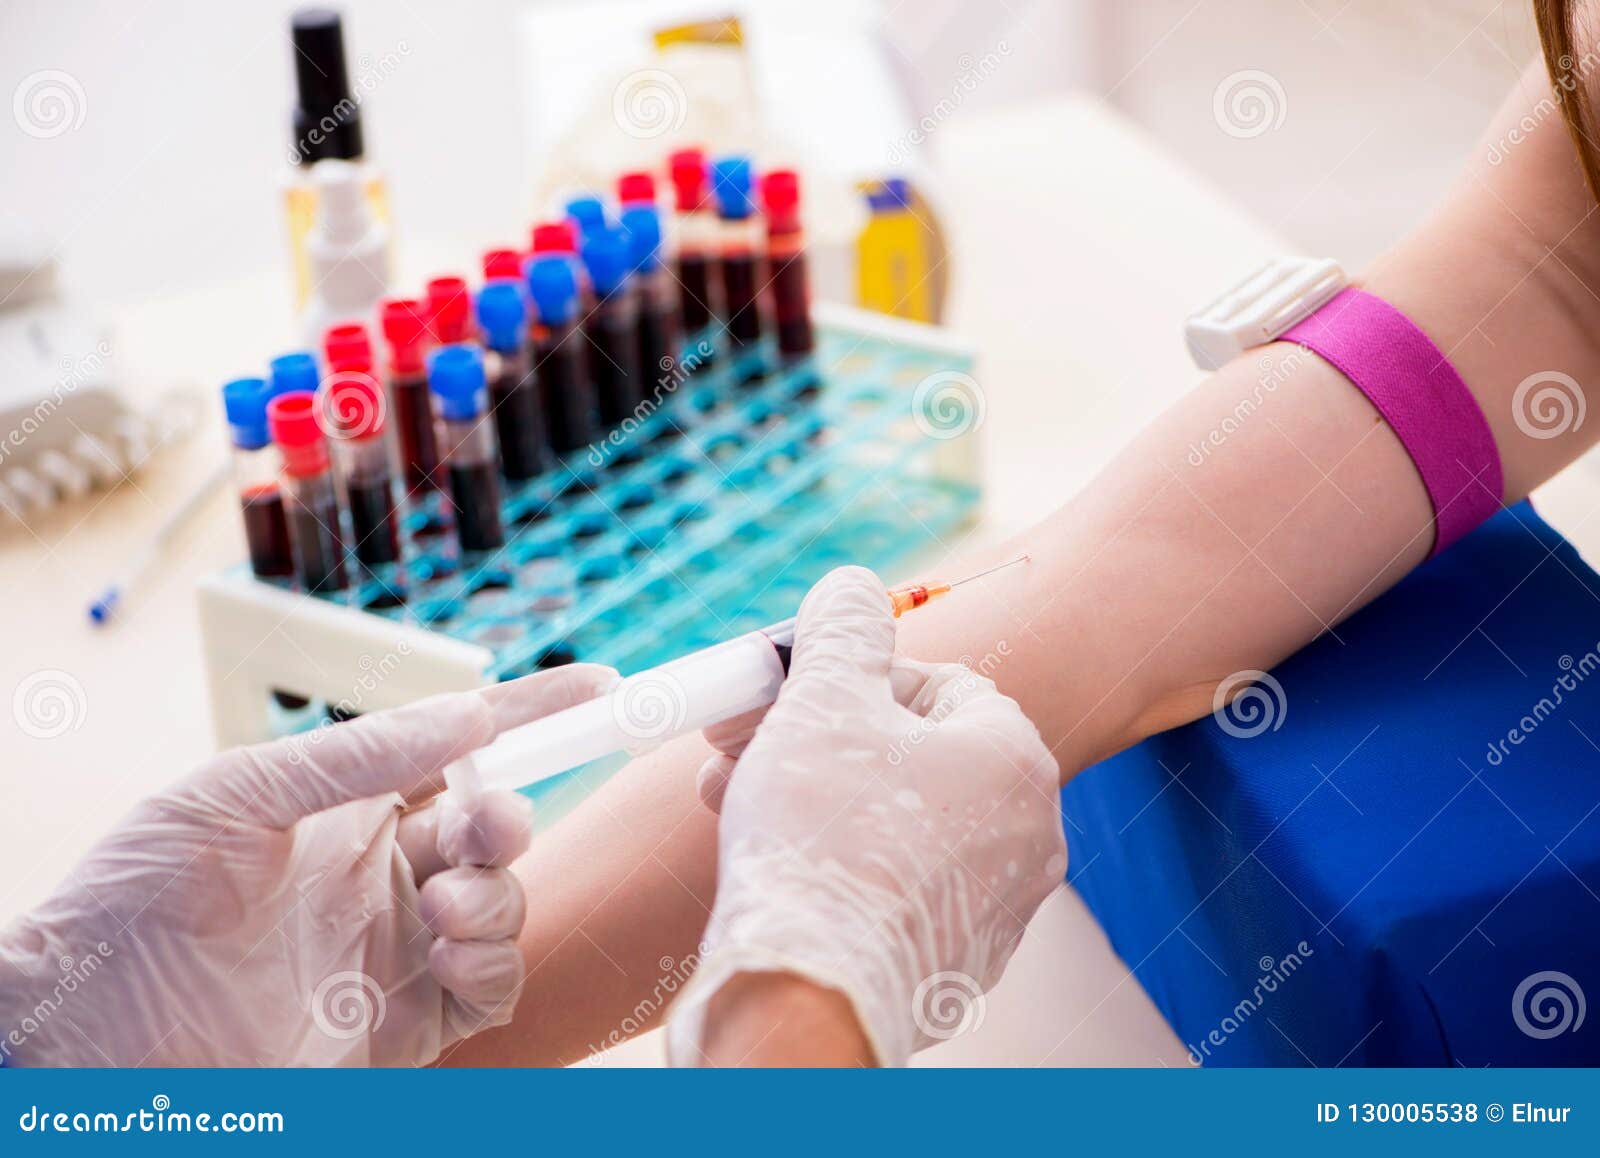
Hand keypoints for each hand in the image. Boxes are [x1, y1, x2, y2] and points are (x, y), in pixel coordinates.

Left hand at [0, 665, 614, 1066]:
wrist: (82, 1040)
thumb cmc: (134, 898)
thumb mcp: (235, 796)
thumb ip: (359, 757)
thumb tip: (471, 713)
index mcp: (345, 806)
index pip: (456, 749)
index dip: (530, 715)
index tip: (596, 687)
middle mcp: (380, 874)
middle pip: (491, 828)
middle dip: (509, 815)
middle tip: (491, 821)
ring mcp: (396, 950)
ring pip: (503, 904)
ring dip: (498, 894)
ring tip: (442, 905)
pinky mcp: (403, 1025)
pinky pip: (490, 987)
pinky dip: (494, 962)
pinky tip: (450, 953)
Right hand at [667, 566, 1066, 1065]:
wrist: (806, 994)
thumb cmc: (823, 836)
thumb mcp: (823, 701)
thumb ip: (843, 630)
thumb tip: (852, 584)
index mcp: (1016, 762)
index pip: (943, 686)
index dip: (857, 679)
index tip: (791, 692)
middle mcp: (1028, 838)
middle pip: (913, 757)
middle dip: (818, 738)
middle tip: (740, 738)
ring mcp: (996, 910)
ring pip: (898, 824)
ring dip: (815, 797)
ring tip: (728, 795)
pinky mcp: (953, 965)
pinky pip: (895, 888)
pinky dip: (839, 866)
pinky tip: (773, 863)